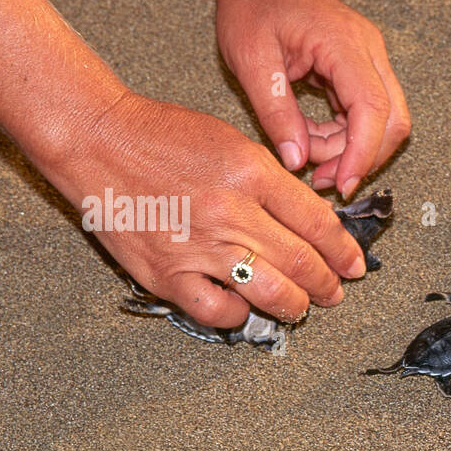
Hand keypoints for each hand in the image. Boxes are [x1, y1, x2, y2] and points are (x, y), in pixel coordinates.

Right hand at [40, 92, 366, 326]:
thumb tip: (310, 222)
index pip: (318, 223)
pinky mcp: (167, 274)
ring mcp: (199, 247)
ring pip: (271, 293)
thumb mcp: (233, 142)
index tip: (354, 265)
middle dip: (328, 284)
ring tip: (303, 308)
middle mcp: (231, 212)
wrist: (95, 139)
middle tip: (335, 292)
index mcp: (252, 173)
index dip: (344, 251)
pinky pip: (219, 311)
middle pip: (302, 263)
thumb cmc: (162, 135)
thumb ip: (272, 183)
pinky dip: (240, 315)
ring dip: (296, 306)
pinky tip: (245, 307)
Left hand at [216, 0, 409, 197]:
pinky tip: (313, 137)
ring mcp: (370, 59)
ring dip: (350, 149)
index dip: (363, 153)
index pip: (373, 108)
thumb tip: (297, 160)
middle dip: (361, 158)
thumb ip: (275, 112)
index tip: (344, 184)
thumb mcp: (250, 59)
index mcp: (343, 43)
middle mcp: (369, 50)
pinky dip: (344, 135)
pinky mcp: (362, 69)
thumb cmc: (253, 3)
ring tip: (307, 152)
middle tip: (323, 179)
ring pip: (384, 122)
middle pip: (392, 120)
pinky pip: (368, 114)